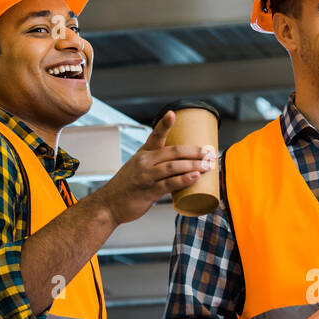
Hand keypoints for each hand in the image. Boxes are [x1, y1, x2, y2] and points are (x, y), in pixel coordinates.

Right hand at [94, 111, 215, 225]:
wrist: (108, 204)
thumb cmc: (127, 187)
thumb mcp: (138, 169)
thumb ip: (157, 166)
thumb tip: (182, 167)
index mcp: (143, 154)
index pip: (156, 135)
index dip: (165, 124)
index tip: (173, 114)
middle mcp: (144, 162)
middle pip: (173, 152)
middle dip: (194, 152)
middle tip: (210, 153)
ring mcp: (146, 176)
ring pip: (174, 166)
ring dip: (194, 165)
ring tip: (208, 166)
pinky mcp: (149, 191)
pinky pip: (169, 183)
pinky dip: (183, 179)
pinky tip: (194, 177)